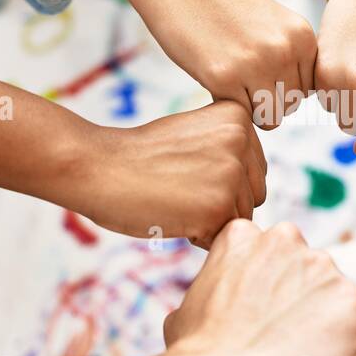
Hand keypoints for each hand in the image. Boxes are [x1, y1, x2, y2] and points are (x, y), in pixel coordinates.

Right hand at [74, 101, 265, 247]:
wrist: (96, 166)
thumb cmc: (140, 156)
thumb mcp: (196, 134)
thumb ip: (230, 148)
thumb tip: (258, 185)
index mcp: (238, 117)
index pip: (252, 171)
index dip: (218, 181)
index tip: (183, 168)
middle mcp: (242, 139)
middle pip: (253, 196)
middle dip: (220, 202)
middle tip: (177, 186)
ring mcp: (232, 173)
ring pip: (240, 219)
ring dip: (208, 220)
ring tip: (173, 197)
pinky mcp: (218, 206)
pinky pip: (222, 238)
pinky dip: (197, 236)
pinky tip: (170, 213)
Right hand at [153, 0, 316, 128]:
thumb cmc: (225, 7)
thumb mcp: (274, 23)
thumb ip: (293, 55)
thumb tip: (300, 99)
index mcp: (302, 35)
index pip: (310, 88)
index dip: (284, 86)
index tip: (262, 71)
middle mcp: (285, 49)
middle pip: (291, 105)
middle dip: (268, 99)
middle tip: (242, 77)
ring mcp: (256, 64)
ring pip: (271, 118)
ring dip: (251, 108)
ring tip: (232, 82)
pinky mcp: (224, 78)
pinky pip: (240, 115)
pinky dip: (227, 103)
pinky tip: (214, 77)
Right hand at [164, 220, 355, 355]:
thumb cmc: (195, 352)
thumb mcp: (189, 302)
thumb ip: (217, 290)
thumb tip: (219, 305)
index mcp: (244, 234)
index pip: (270, 257)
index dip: (264, 292)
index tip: (252, 318)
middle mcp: (288, 239)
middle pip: (306, 272)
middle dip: (299, 302)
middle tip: (275, 337)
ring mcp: (323, 269)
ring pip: (333, 300)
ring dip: (321, 325)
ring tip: (290, 355)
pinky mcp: (352, 304)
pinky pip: (355, 331)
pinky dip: (341, 352)